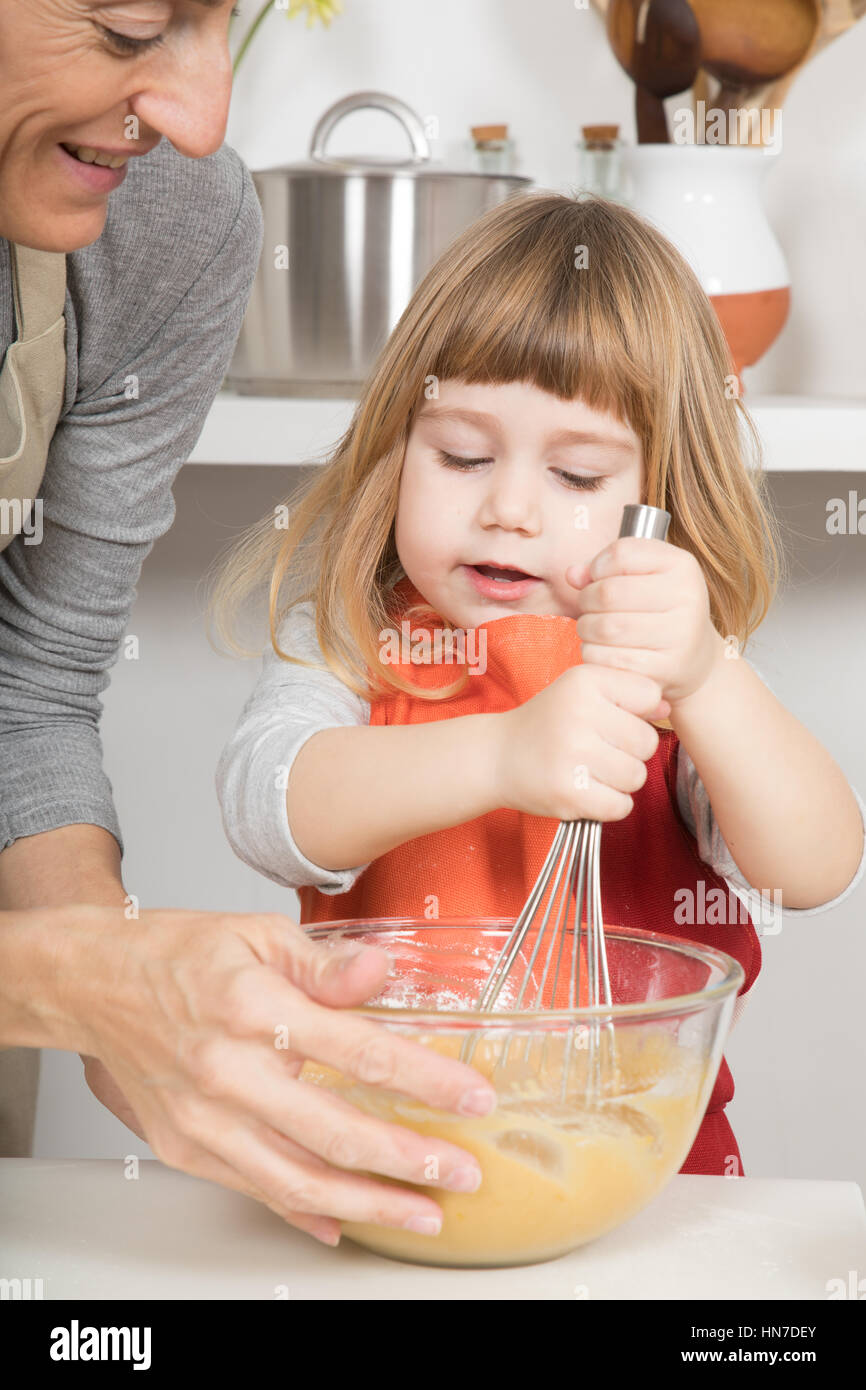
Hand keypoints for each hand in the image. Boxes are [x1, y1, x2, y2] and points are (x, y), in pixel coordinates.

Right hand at [55, 906, 496, 1245]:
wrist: (93, 984)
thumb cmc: (178, 954)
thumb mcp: (257, 935)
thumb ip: (325, 963)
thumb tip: (381, 971)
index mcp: (253, 1009)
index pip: (359, 1052)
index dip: (425, 1080)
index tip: (472, 1097)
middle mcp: (228, 1073)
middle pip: (334, 1132)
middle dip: (409, 1161)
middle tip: (463, 1173)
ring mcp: (204, 1120)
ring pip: (298, 1179)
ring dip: (369, 1203)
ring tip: (423, 1214)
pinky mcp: (187, 1147)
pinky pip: (256, 1190)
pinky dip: (305, 1211)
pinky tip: (346, 1222)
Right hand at [495, 663, 667, 822]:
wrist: (496, 757)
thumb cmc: (548, 723)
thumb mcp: (581, 691)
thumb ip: (627, 692)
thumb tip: (667, 709)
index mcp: (584, 681)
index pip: (649, 695)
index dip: (637, 712)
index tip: (610, 718)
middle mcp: (579, 714)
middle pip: (648, 742)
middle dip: (630, 751)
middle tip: (598, 749)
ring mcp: (573, 755)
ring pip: (637, 777)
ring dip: (620, 780)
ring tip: (590, 770)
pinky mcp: (569, 793)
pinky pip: (621, 806)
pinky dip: (609, 804)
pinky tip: (586, 790)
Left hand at [567, 537, 724, 705]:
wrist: (693, 656)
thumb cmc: (658, 608)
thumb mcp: (642, 575)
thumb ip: (605, 567)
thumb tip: (572, 574)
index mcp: (682, 566)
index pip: (621, 554)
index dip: (597, 566)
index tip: (597, 578)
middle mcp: (687, 598)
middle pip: (608, 593)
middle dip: (586, 600)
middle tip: (589, 608)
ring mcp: (680, 636)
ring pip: (604, 628)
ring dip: (586, 629)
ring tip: (594, 629)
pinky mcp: (666, 669)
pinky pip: (608, 659)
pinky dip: (594, 654)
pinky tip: (603, 650)